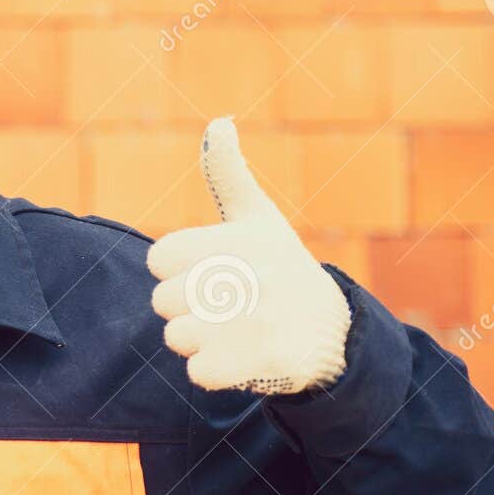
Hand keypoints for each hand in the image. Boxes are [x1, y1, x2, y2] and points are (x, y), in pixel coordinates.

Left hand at [145, 117, 350, 394]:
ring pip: (177, 338)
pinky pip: (197, 372)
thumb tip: (219, 122)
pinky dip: (214, 370)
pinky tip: (243, 355)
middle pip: (163, 302)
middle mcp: (243, 275)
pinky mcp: (260, 360)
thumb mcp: (257, 217)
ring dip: (200, 341)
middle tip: (229, 304)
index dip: (179, 271)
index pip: (158, 260)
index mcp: (233, 239)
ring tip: (236, 329)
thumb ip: (228, 173)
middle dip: (188, 308)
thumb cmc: (282, 267)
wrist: (335, 330)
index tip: (213, 270)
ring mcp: (252, 318)